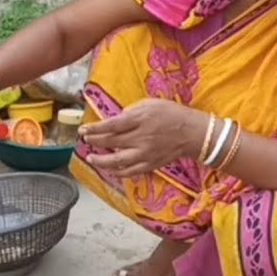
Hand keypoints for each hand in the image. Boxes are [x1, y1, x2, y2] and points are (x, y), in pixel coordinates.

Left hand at [80, 99, 205, 177]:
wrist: (192, 133)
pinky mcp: (150, 165)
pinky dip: (117, 171)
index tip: (83, 130)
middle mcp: (141, 138)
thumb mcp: (151, 103)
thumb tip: (116, 119)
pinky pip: (129, 171)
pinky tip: (109, 168)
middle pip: (111, 142)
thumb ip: (131, 110)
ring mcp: (145, 154)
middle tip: (85, 140)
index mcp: (140, 120)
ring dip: (101, 160)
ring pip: (117, 161)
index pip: (112, 126)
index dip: (95, 129)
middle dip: (94, 142)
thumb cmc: (172, 114)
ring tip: (91, 157)